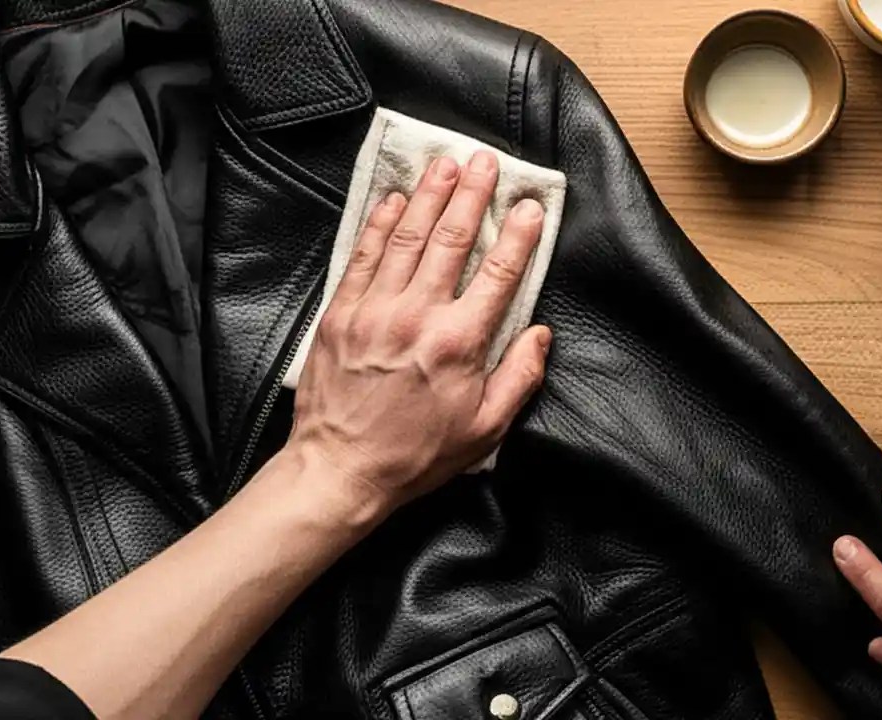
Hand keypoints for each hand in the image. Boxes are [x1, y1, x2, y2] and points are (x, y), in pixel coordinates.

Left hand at [289, 151, 550, 523]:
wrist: (340, 470)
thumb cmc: (416, 454)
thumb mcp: (485, 429)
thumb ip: (520, 377)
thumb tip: (541, 335)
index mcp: (459, 343)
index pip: (498, 274)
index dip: (519, 236)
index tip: (530, 206)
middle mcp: (417, 316)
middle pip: (451, 240)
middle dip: (472, 196)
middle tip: (485, 162)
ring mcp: (374, 310)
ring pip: (407, 238)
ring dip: (429, 197)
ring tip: (444, 166)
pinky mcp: (341, 314)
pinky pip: (363, 256)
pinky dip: (378, 224)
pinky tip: (394, 201)